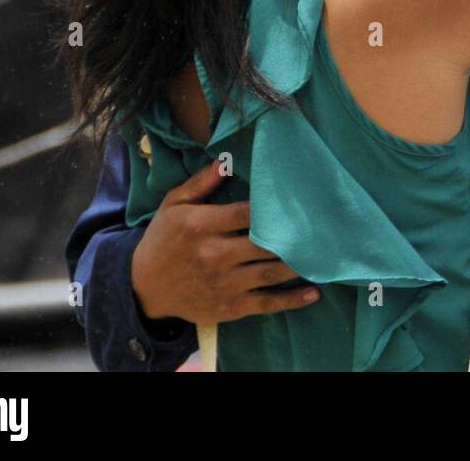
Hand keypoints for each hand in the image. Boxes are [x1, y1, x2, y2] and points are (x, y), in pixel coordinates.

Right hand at [130, 160, 319, 325]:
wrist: (144, 289)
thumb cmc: (164, 239)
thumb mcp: (174, 205)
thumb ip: (201, 183)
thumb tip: (227, 161)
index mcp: (201, 226)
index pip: (246, 213)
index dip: (273, 207)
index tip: (299, 199)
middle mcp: (214, 255)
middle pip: (264, 243)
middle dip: (294, 235)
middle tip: (324, 226)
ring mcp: (224, 284)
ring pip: (270, 272)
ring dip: (300, 264)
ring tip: (326, 253)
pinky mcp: (229, 308)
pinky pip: (266, 303)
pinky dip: (292, 300)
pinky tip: (314, 293)